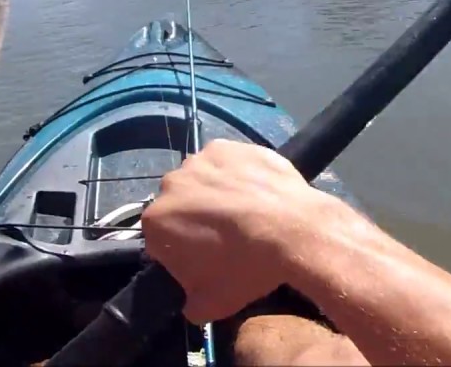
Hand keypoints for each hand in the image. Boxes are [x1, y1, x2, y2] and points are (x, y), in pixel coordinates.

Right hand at [141, 139, 330, 324]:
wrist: (293, 230)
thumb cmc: (247, 269)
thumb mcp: (210, 305)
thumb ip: (189, 303)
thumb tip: (191, 300)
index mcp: (156, 221)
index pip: (160, 240)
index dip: (181, 252)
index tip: (203, 260)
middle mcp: (170, 184)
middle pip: (179, 205)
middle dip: (194, 219)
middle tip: (226, 236)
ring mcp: (199, 160)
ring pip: (200, 181)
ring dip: (213, 194)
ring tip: (244, 211)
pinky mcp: (227, 145)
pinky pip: (224, 162)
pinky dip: (235, 173)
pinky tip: (255, 191)